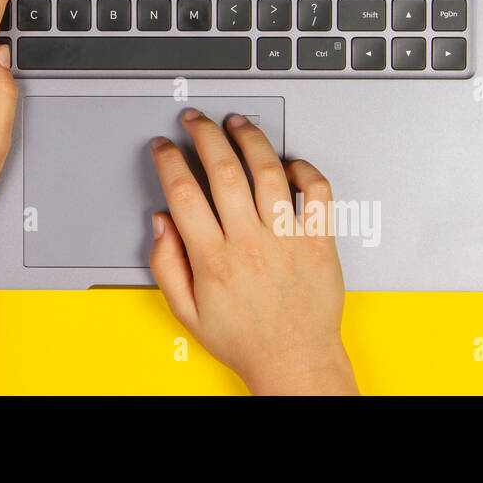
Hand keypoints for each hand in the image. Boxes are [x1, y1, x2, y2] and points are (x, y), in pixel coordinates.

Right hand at [148, 110, 357, 394]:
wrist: (295, 361)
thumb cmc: (244, 338)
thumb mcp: (186, 312)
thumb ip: (166, 264)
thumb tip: (162, 222)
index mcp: (213, 260)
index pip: (183, 193)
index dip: (168, 161)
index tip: (164, 147)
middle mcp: (250, 244)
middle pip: (223, 170)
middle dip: (204, 134)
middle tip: (195, 120)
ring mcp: (288, 239)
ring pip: (267, 171)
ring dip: (248, 138)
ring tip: (236, 123)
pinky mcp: (320, 240)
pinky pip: (316, 191)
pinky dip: (303, 168)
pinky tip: (286, 161)